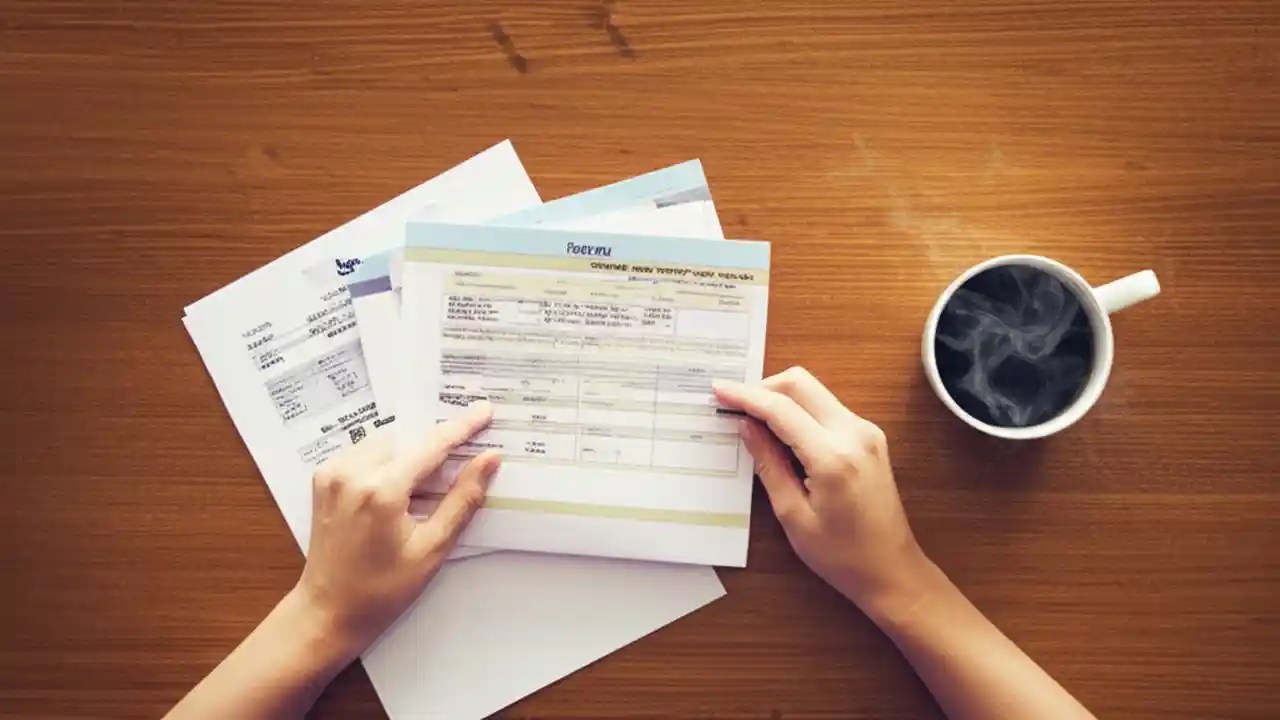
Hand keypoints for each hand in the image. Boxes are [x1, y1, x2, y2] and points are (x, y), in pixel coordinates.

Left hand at [293, 401, 499, 657]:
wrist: (328, 611)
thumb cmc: (382, 590)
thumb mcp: (431, 549)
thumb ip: (462, 499)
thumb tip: (489, 460)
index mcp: (381, 491)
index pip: (431, 446)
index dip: (462, 427)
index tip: (485, 410)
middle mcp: (352, 472)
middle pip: (409, 439)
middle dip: (438, 441)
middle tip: (467, 444)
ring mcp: (332, 472)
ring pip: (387, 441)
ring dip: (413, 449)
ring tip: (433, 474)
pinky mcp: (323, 477)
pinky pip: (365, 451)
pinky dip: (389, 457)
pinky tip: (401, 479)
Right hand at [714, 369, 926, 611]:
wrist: (892, 570)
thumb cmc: (842, 556)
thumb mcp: (793, 515)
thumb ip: (768, 464)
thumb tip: (746, 427)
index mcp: (833, 457)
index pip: (781, 409)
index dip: (746, 396)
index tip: (719, 390)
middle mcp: (855, 434)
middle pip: (801, 383)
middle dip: (763, 388)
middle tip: (735, 405)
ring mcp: (867, 432)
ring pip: (815, 391)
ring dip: (782, 397)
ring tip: (754, 420)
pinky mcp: (870, 437)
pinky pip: (828, 408)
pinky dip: (800, 410)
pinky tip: (782, 432)